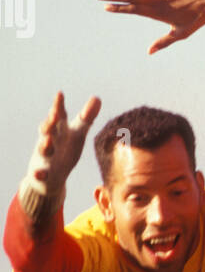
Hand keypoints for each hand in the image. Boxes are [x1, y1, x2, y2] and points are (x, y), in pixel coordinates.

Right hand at [20, 92, 101, 221]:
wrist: (49, 177)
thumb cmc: (65, 150)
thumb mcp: (77, 134)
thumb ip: (86, 118)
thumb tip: (97, 97)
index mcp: (59, 130)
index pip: (59, 115)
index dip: (59, 105)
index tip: (60, 94)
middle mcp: (49, 140)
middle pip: (48, 130)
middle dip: (50, 122)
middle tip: (55, 113)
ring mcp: (44, 157)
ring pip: (43, 150)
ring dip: (45, 145)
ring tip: (49, 140)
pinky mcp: (42, 174)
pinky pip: (39, 174)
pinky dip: (38, 173)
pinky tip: (38, 174)